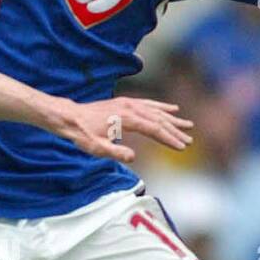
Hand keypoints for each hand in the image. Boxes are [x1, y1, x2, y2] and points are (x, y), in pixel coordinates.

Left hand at [54, 97, 192, 163]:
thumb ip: (115, 152)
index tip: (181, 147)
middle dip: (175, 131)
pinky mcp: (125, 102)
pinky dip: (162, 106)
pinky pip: (148, 103)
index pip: (154, 129)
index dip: (169, 139)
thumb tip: (133, 157)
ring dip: (172, 119)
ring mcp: (128, 103)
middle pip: (159, 119)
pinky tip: (172, 108)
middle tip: (189, 141)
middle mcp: (130, 107)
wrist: (70, 117)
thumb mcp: (96, 148)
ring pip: (156, 110)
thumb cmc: (82, 134)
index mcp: (126, 118)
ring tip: (188, 125)